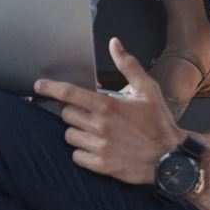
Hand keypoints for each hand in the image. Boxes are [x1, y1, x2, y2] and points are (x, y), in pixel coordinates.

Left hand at [33, 38, 185, 184]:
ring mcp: (100, 147)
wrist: (171, 157)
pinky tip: (94, 147)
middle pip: (66, 114)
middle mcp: (100, 126)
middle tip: (87, 112)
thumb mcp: (147, 89)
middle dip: (72, 111)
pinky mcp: (102, 166)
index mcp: (108, 106)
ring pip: (69, 135)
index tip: (39, 86)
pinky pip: (76, 156)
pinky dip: (81, 151)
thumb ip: (128, 65)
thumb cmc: (159, 122)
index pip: (69, 94)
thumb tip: (114, 43)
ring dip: (76, 131)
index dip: (50, 88)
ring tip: (93, 130)